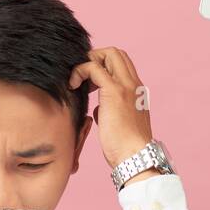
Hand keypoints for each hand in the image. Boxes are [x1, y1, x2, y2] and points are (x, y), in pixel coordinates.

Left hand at [67, 47, 152, 167]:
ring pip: (108, 54)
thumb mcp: (118, 123)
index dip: (103, 66)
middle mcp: (134, 84)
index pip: (121, 64)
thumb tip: (98, 109)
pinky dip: (80, 71)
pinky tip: (72, 85)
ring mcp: (125, 86)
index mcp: (137, 91)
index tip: (90, 83)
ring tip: (77, 81)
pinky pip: (93, 68)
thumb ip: (109, 110)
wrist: (134, 156)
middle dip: (95, 58)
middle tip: (82, 78)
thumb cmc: (125, 146)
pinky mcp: (114, 91)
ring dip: (88, 62)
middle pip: (115, 53)